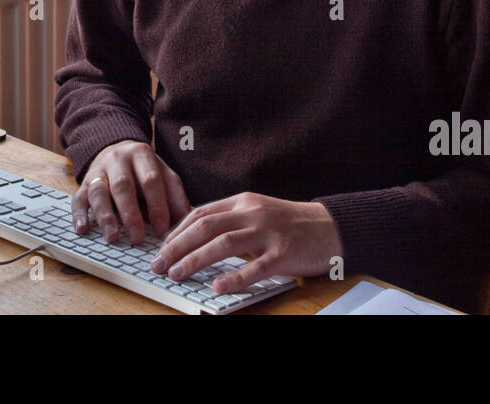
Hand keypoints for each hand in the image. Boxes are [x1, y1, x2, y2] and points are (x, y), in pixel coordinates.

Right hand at [72, 140, 190, 245]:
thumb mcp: (163, 174)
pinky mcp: (83, 183)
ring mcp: (98, 171)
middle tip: (138, 237)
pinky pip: (78, 198)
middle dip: (131, 214)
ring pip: (98, 191)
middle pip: (123, 186)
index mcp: (142, 155)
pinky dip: (79, 215)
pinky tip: (83, 229)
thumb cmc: (144, 171)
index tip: (162, 230)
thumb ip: (175, 194)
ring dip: (105, 216)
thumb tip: (185, 220)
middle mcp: (118, 160)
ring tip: (113, 237)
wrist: (117, 152)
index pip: (150, 180)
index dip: (157, 205)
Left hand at [149, 192, 342, 293]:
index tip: (161, 248)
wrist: (331, 226)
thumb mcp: (257, 212)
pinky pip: (256, 267)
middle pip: (206, 226)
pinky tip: (217, 286)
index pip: (201, 213)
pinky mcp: (284, 253)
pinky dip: (235, 277)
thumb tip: (196, 235)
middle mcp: (252, 213)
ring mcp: (268, 233)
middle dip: (177, 246)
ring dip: (196, 259)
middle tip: (158, 264)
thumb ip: (231, 220)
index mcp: (243, 201)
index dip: (177, 231)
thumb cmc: (291, 223)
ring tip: (176, 274)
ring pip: (225, 243)